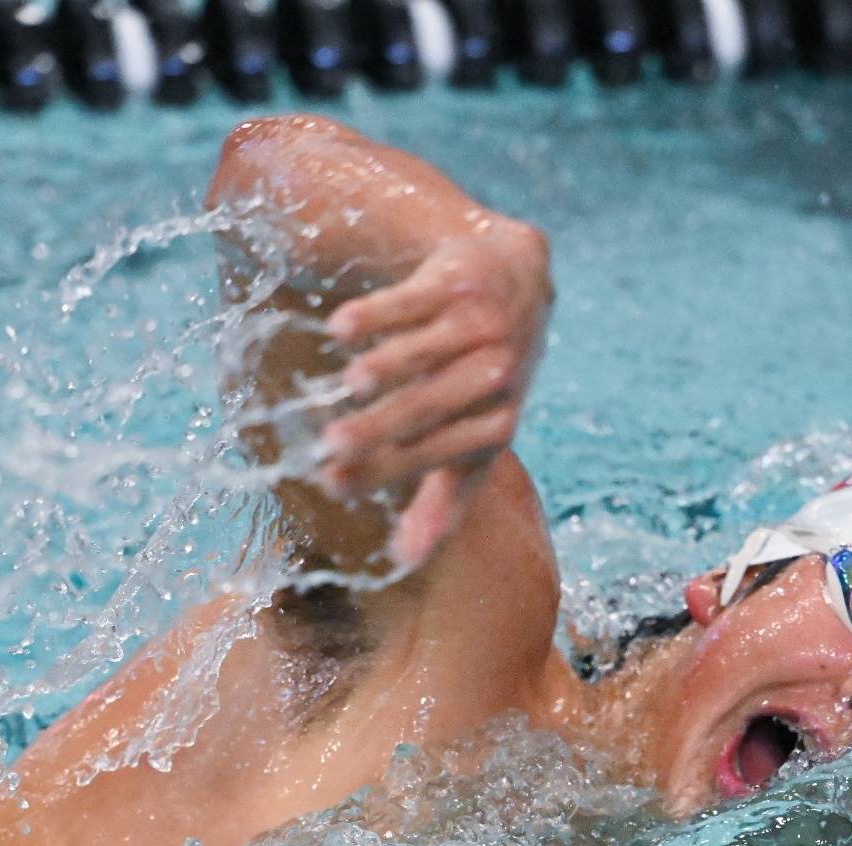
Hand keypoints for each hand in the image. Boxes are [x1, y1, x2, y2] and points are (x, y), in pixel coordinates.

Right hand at [315, 218, 550, 568]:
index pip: (439, 454)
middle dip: (382, 427)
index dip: (388, 470)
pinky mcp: (458, 280)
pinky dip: (380, 313)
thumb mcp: (475, 442)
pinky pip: (415, 298)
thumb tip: (404, 559)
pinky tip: (341, 328)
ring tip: (349, 384)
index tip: (333, 483)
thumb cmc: (484, 382)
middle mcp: (494, 375)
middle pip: (431, 406)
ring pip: (426, 350)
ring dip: (389, 366)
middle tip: (331, 445)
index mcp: (496, 423)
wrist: (521, 283)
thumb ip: (443, 501)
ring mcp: (479, 325)